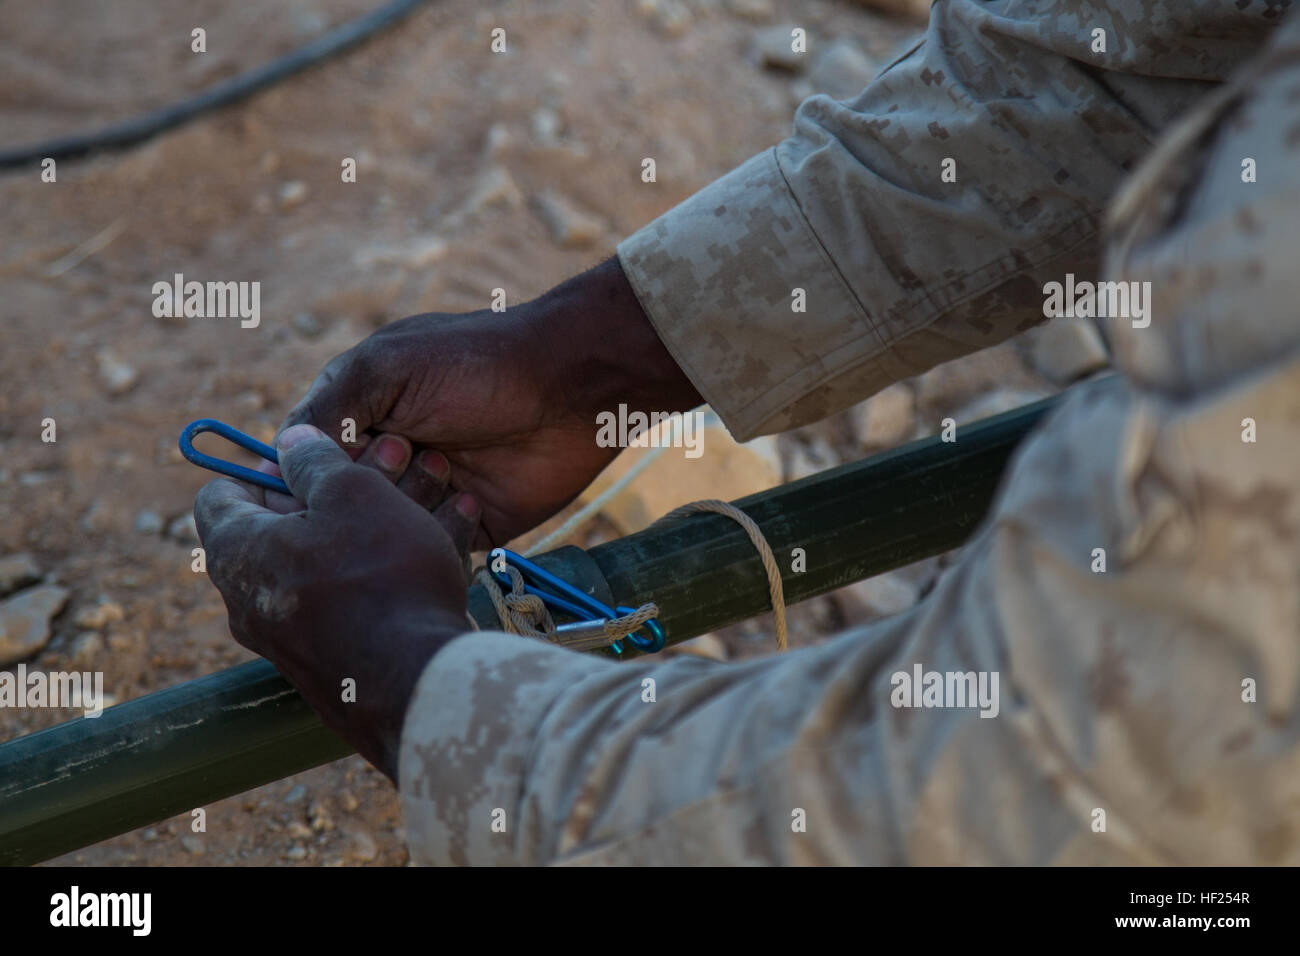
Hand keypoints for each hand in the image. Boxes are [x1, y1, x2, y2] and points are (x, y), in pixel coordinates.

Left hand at [194, 424, 480, 780]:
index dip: (259, 466)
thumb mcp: (350, 492)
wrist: (417, 682)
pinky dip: (391, 571)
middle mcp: (253, 603)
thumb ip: (314, 460)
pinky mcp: (335, 665)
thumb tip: (289, 441)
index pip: (219, 497)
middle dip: (334, 495)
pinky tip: (446, 549)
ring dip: (376, 529)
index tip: (304, 455)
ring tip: (435, 502)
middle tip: (385, 472)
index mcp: (238, 554)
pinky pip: (356, 602)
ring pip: (331, 565)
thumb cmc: (380, 576)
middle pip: (283, 531)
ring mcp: (293, 641)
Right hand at [278, 257, 701, 546]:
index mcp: (361, 414)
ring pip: (385, 534)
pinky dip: (443, 534)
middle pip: (342, 505)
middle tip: (407, 451)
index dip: (302, 478)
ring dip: (409, 507)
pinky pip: (434, 552)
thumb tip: (280, 453)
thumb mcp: (389, 366)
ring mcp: (427, 495)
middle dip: (366, 488)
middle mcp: (388, 458)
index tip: (308, 485)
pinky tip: (471, 493)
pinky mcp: (467, 526)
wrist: (572, 387)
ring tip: (448, 461)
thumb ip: (332, 406)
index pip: (305, 460)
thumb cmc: (477, 363)